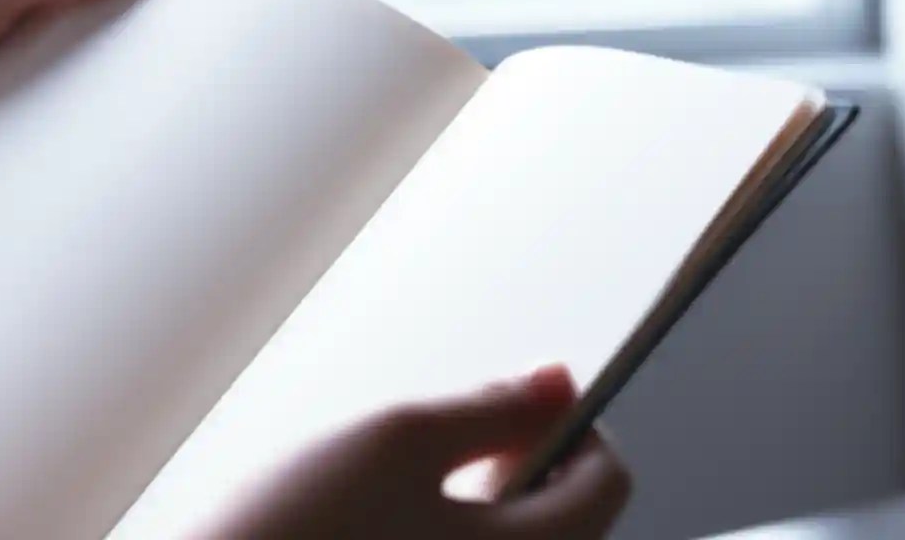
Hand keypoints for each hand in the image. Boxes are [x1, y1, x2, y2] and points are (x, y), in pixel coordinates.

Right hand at [198, 366, 630, 539]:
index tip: (523, 400)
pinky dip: (439, 532)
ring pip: (507, 538)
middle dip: (515, 461)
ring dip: (474, 497)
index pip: (609, 481)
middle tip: (442, 442)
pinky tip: (376, 522)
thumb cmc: (295, 532)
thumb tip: (556, 381)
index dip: (570, 424)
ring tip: (395, 484)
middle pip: (562, 516)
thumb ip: (491, 407)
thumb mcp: (399, 438)